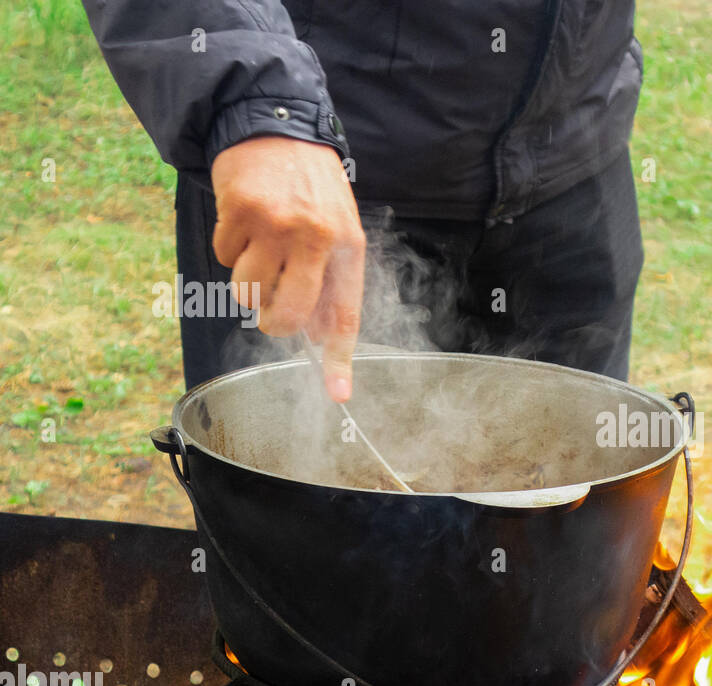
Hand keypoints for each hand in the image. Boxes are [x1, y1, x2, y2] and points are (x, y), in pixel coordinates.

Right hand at [211, 136, 364, 401]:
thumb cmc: (309, 185)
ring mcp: (276, 225)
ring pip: (248, 291)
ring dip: (247, 283)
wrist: (276, 124)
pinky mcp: (240, 212)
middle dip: (274, 324)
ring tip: (259, 251)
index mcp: (347, 245)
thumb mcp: (337, 227)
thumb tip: (319, 335)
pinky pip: (223, 257)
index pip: (346, 313)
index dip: (339, 357)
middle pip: (288, 314)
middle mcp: (316, 237)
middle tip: (270, 313)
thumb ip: (330, 280)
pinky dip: (228, 248)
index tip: (338, 393)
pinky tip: (243, 222)